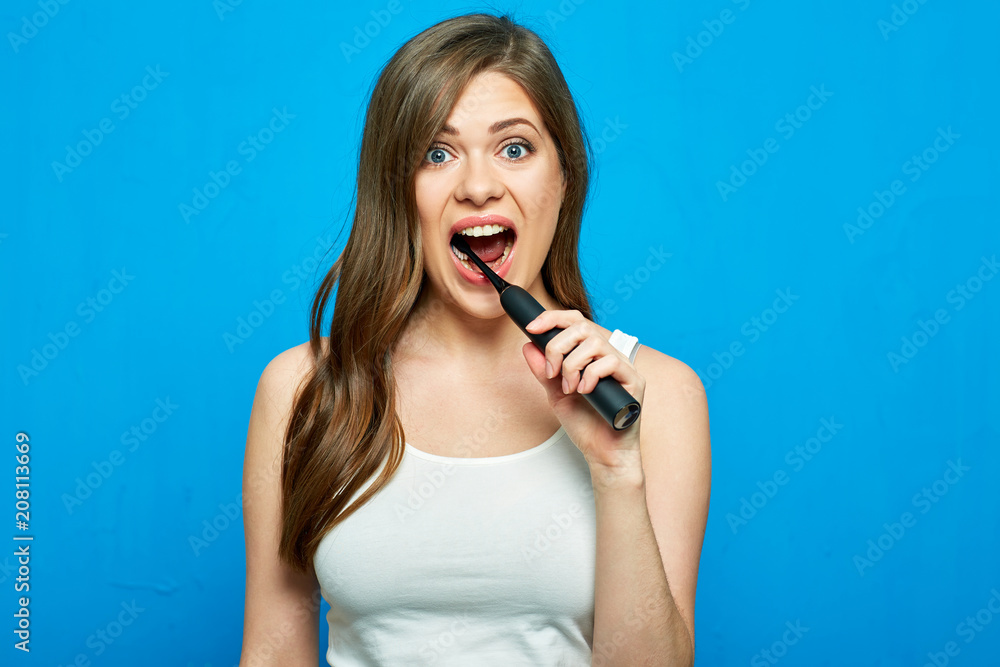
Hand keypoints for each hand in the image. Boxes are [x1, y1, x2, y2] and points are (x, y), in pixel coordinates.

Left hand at [522, 309, 645, 475]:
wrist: (602, 453)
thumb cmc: (584, 424)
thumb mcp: (555, 394)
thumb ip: (543, 370)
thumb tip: (528, 345)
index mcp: (591, 354)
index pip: (575, 322)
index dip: (553, 318)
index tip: (532, 328)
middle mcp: (609, 355)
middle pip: (583, 326)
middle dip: (558, 345)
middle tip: (551, 372)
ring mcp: (623, 366)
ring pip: (595, 342)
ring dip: (572, 364)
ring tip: (569, 388)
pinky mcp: (635, 381)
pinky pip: (611, 363)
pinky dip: (591, 376)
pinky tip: (585, 392)